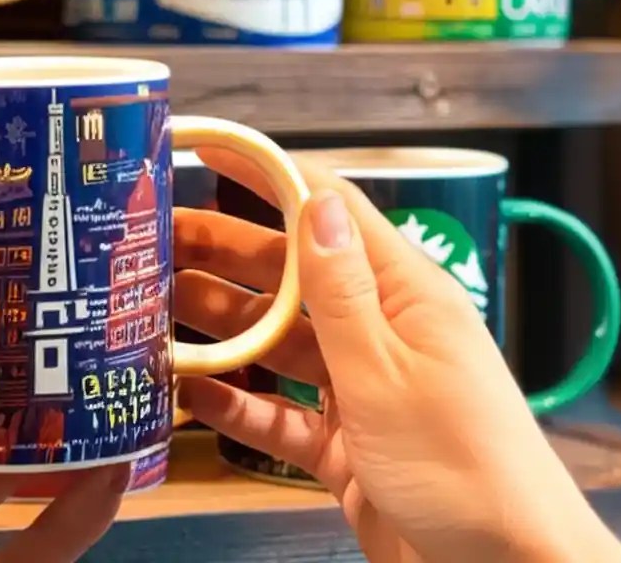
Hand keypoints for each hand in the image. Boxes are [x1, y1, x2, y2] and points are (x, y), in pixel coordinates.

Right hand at [173, 151, 620, 562]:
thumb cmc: (467, 471)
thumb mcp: (388, 374)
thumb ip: (341, 294)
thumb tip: (313, 203)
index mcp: (405, 297)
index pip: (329, 210)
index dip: (266, 175)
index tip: (206, 149)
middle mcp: (381, 333)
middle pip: (291, 277)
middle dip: (222, 254)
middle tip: (154, 242)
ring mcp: (362, 389)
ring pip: (278, 344)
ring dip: (221, 329)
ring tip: (156, 311)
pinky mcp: (346, 443)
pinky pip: (281, 413)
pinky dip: (239, 405)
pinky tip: (194, 396)